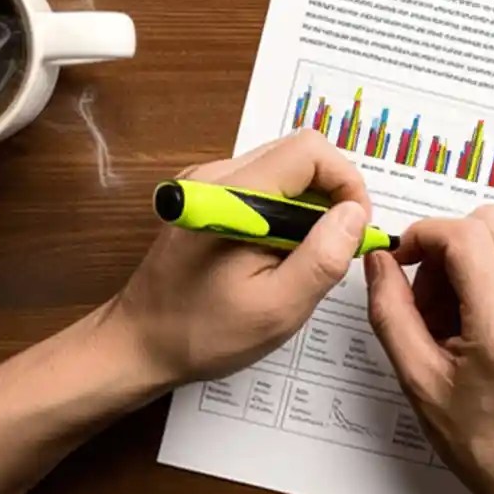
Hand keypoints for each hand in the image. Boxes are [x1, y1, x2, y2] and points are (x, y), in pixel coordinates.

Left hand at [111, 130, 370, 386]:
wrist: (138, 344)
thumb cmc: (202, 333)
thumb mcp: (277, 307)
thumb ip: (321, 257)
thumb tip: (355, 214)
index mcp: (233, 193)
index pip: (310, 150)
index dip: (346, 183)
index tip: (353, 230)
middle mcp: (218, 175)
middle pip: (299, 155)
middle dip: (331, 197)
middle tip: (333, 250)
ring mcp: (209, 185)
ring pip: (284, 173)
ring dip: (308, 210)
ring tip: (302, 260)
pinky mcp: (208, 200)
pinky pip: (264, 190)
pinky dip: (285, 217)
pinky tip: (277, 258)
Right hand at [364, 206, 493, 493]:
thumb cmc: (481, 443)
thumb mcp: (419, 381)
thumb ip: (391, 312)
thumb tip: (378, 260)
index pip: (465, 236)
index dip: (422, 235)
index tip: (397, 262)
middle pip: (488, 222)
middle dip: (444, 245)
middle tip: (422, 296)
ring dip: (463, 263)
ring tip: (442, 323)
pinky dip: (483, 279)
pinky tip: (466, 330)